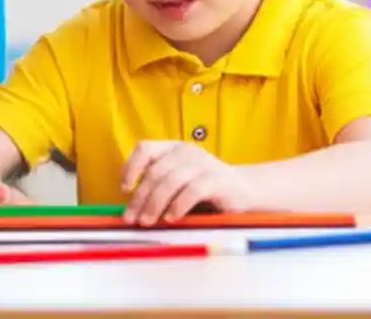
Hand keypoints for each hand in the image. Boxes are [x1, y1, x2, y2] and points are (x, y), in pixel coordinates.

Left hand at [120, 141, 255, 225]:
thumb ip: (158, 188)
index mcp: (174, 148)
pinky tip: (172, 218)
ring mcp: (203, 164)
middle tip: (132, 218)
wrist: (245, 191)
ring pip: (170, 181)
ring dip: (155, 204)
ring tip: (148, 221)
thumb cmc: (206, 190)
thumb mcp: (178, 184)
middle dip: (140, 197)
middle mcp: (187, 152)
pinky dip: (178, 206)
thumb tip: (130, 208)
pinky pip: (192, 191)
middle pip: (155, 171)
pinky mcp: (217, 180)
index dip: (130, 167)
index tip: (124, 189)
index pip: (145, 148)